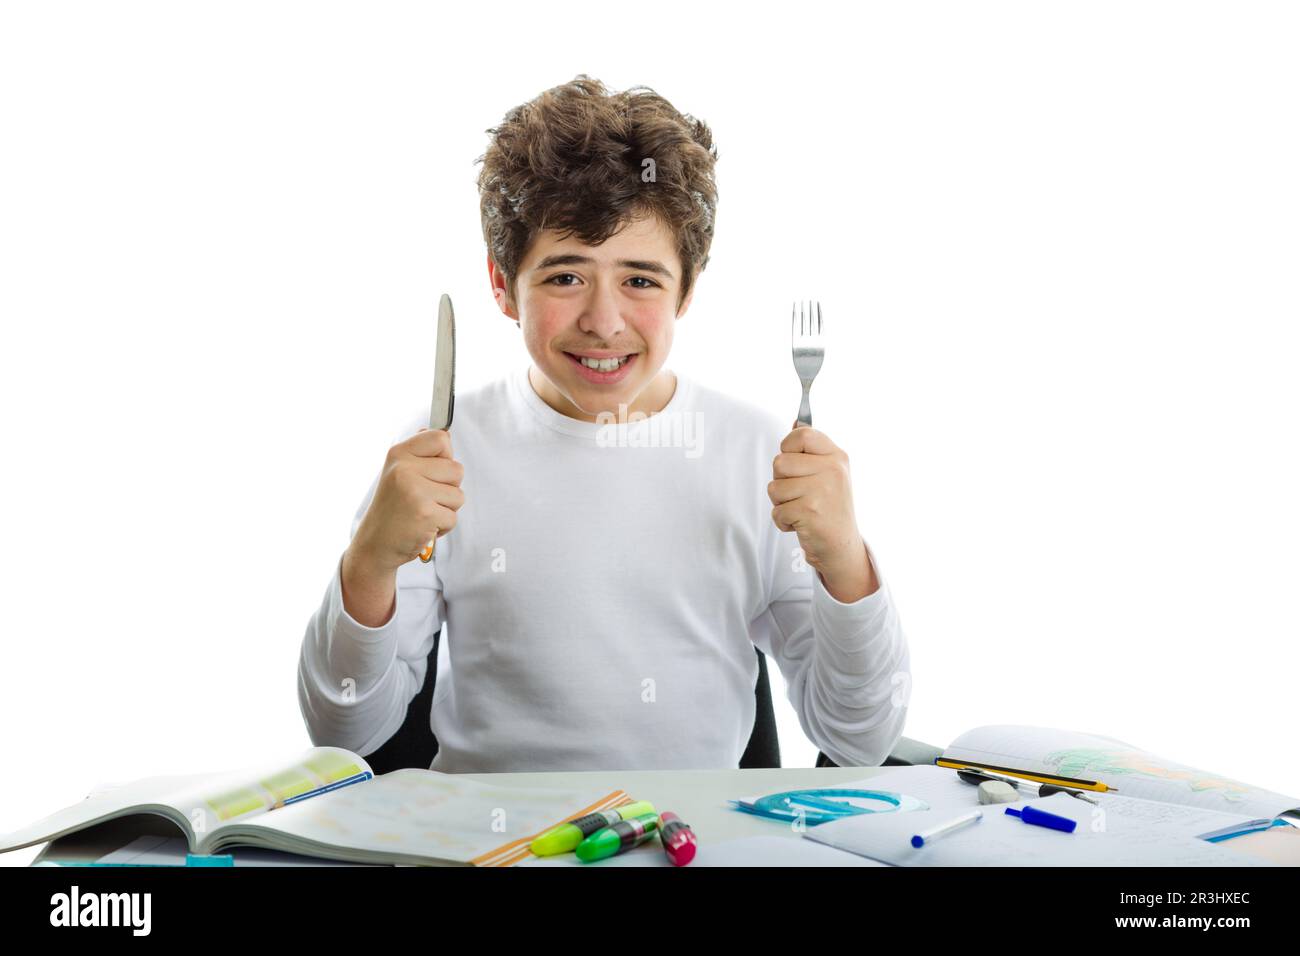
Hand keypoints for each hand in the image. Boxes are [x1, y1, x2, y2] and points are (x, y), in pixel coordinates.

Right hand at [349, 427, 464, 573]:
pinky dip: (442, 526)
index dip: (445, 456)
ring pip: (458, 495)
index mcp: (399, 454)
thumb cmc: (392, 509)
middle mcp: (404, 469)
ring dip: (446, 509)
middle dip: (448, 488)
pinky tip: (423, 526)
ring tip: (423, 513)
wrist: (374, 545)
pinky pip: (453, 517)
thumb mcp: (398, 473)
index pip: (441, 438)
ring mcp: (415, 491)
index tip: (432, 471)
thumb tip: (446, 435)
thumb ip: (421, 454)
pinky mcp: (425, 514)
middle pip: (457, 469)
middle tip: (424, 499)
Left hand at [768, 421, 877, 601]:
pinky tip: (801, 524)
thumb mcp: (828, 474)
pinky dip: (783, 522)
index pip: (802, 434)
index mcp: (837, 457)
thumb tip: (796, 421)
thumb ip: (811, 450)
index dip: (788, 447)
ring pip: (774, 488)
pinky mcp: (810, 511)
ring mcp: (822, 490)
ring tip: (802, 510)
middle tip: (799, 495)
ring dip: (781, 504)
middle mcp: (832, 470)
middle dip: (781, 482)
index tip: (793, 463)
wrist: (842, 546)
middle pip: (780, 462)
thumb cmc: (829, 508)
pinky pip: (777, 511)